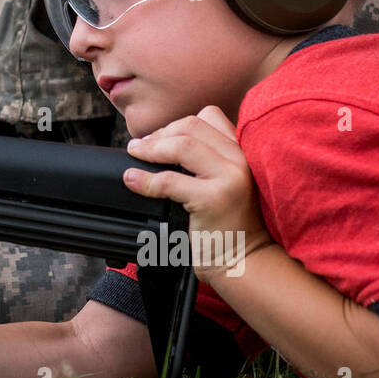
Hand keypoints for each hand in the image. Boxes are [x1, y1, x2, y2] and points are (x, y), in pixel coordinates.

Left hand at [121, 105, 272, 282]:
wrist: (245, 261)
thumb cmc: (227, 224)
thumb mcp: (224, 182)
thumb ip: (206, 160)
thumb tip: (158, 142)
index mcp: (244, 151)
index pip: (209, 116)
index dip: (176, 124)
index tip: (158, 139)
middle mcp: (241, 159)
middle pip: (191, 125)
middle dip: (159, 134)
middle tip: (138, 148)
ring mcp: (230, 177)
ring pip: (182, 144)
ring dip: (150, 149)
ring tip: (134, 157)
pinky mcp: (215, 199)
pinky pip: (169, 180)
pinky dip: (145, 179)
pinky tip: (133, 181)